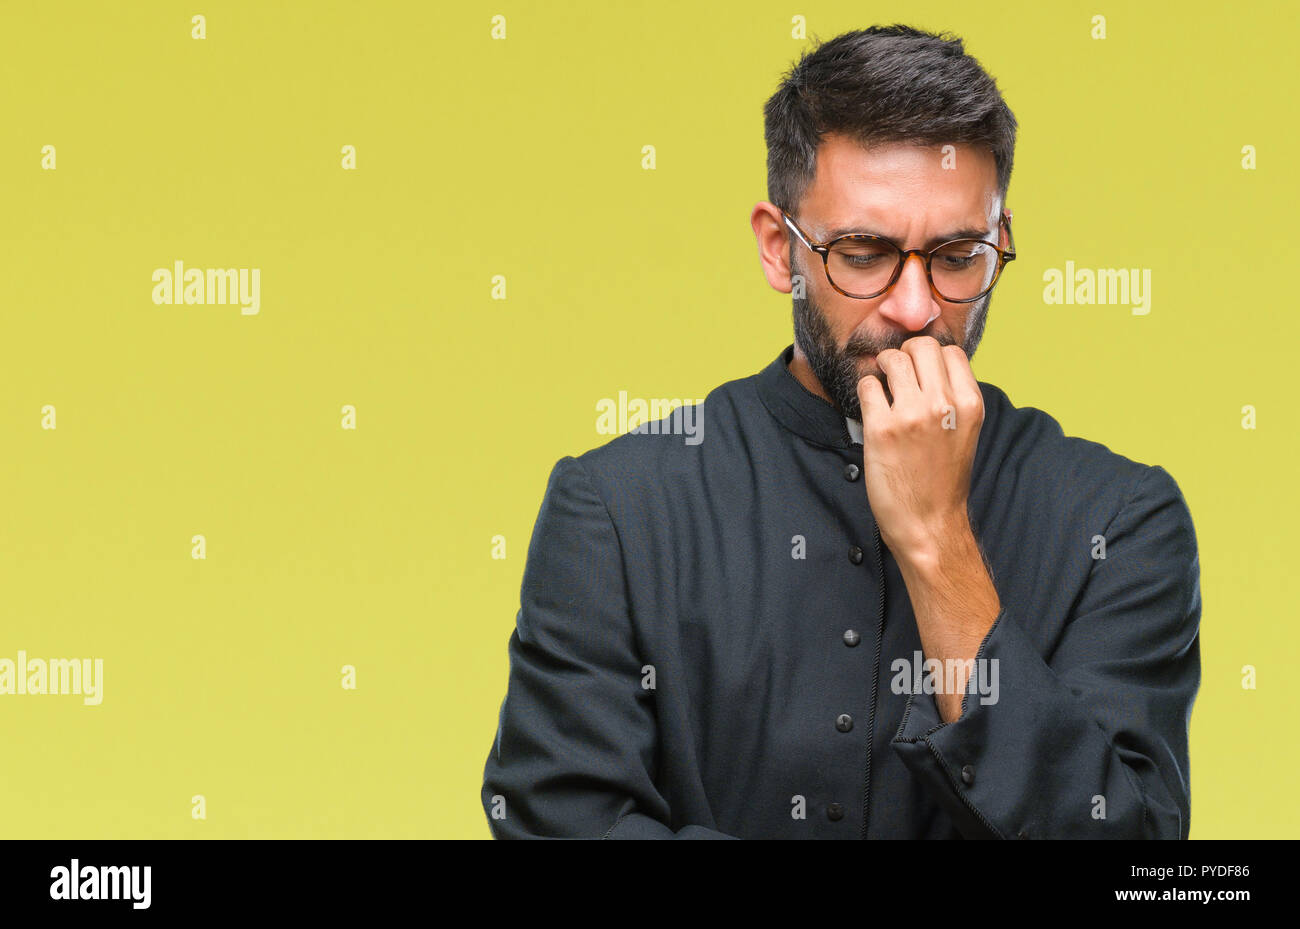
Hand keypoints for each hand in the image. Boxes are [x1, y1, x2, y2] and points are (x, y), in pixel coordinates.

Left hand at [855, 336, 983, 564]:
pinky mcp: (882, 429)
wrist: (929, 524)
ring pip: (892, 359)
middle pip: (920, 345)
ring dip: (883, 369)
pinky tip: (872, 409)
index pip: (950, 350)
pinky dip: (866, 392)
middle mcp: (944, 404)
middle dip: (905, 354)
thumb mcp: (964, 432)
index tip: (919, 371)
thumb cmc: (943, 480)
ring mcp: (912, 415)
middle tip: (896, 375)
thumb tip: (930, 365)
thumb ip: (953, 397)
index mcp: (970, 403)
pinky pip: (867, 385)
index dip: (930, 356)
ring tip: (884, 390)